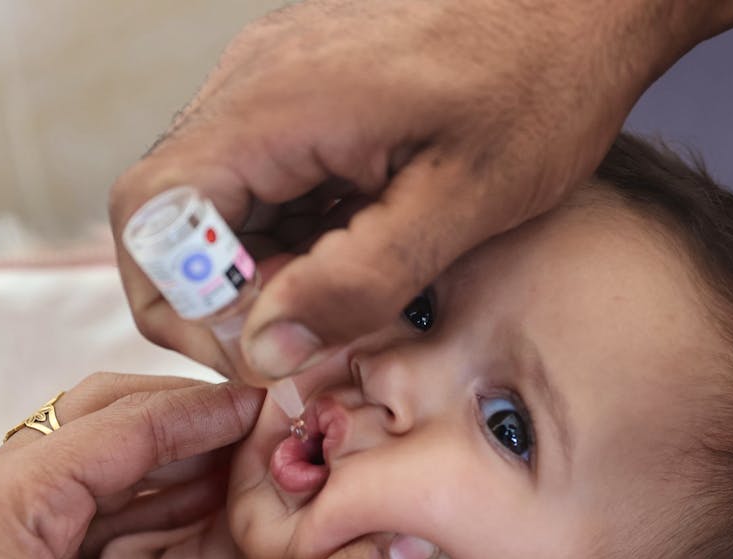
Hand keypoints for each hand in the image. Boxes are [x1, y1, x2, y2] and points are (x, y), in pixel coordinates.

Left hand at [0, 374, 299, 558]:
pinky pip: (92, 494)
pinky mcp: (11, 544)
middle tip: (264, 424)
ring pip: (101, 449)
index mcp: (5, 501)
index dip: (205, 411)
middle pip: (107, 413)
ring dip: (174, 451)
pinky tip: (205, 500)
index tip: (272, 405)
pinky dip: (150, 490)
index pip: (124, 424)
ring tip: (249, 458)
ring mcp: (0, 513)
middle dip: (189, 414)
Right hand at [109, 0, 732, 379]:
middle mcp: (251, 84)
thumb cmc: (540, 84)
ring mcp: (271, 79)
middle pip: (171, 215)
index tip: (256, 350)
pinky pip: (259, 172)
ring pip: (214, 200)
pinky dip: (288, 228)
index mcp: (275, 108)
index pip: (151, 220)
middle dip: (222, 296)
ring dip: (259, 265)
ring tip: (346, 290)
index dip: (180, 305)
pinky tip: (356, 244)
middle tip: (304, 336)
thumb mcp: (461, 203)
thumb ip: (357, 282)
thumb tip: (265, 347)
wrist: (581, 1)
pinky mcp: (301, 85)